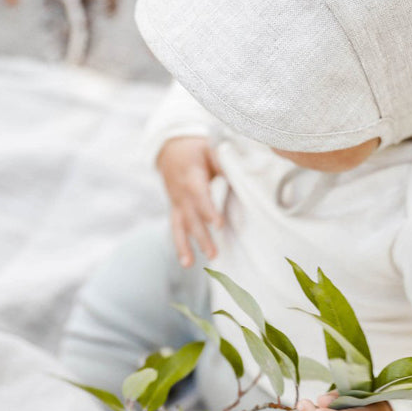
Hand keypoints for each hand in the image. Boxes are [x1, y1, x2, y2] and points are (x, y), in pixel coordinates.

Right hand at [156, 137, 223, 266]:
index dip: (207, 209)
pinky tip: (187, 262)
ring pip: (181, 226)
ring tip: (192, 264)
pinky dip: (180, 245)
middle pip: (190, 216)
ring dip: (187, 245)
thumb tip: (242, 173)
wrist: (169, 146)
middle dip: (201, 236)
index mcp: (190, 174)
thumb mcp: (210, 147)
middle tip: (212, 253)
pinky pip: (176, 228)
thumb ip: (224, 161)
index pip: (198, 194)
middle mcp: (180, 191)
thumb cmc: (196, 148)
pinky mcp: (176, 208)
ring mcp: (176, 201)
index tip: (218, 224)